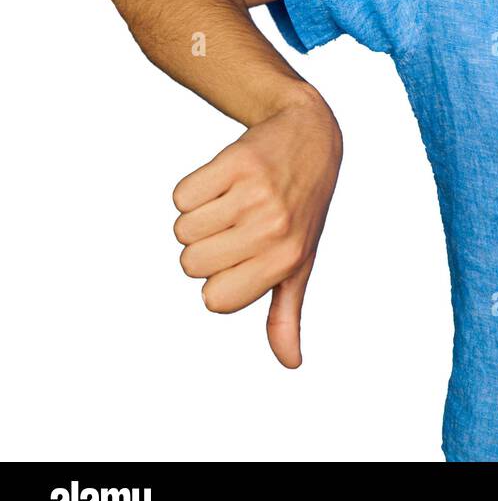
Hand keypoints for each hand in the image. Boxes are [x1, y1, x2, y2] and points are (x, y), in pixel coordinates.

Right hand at [172, 90, 342, 367]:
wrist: (312, 137)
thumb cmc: (302, 208)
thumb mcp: (300, 261)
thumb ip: (287, 314)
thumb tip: (292, 363)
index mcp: (287, 260)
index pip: (214, 300)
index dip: (219, 280)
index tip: (244, 254)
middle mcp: (274, 228)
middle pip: (192, 265)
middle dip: (206, 247)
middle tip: (240, 220)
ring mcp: (256, 193)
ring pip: (183, 230)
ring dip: (198, 216)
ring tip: (234, 198)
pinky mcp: (237, 161)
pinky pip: (182, 195)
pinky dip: (194, 189)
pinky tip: (227, 177)